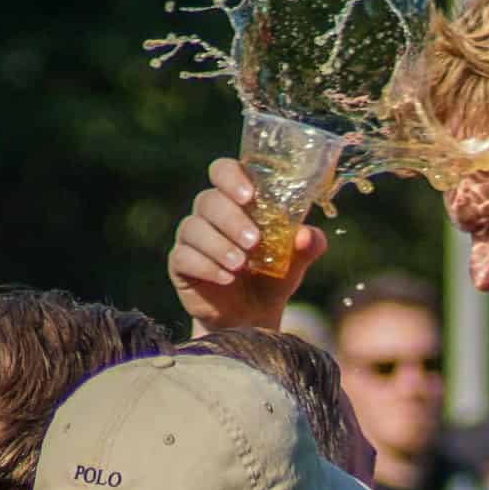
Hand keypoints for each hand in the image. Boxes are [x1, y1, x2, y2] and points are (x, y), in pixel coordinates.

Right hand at [168, 158, 326, 333]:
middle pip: (209, 200)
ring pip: (194, 227)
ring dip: (219, 245)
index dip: (232, 177)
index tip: (248, 195)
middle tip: (254, 242)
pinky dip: (206, 266)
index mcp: (236, 201)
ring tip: (240, 264)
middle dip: (232, 219)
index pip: (223, 171)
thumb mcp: (296, 261)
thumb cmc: (273, 277)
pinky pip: (183, 256)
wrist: (252, 318)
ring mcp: (192, 237)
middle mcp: (210, 213)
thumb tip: (307, 235)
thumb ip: (308, 245)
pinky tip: (226, 278)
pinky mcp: (180, 263)